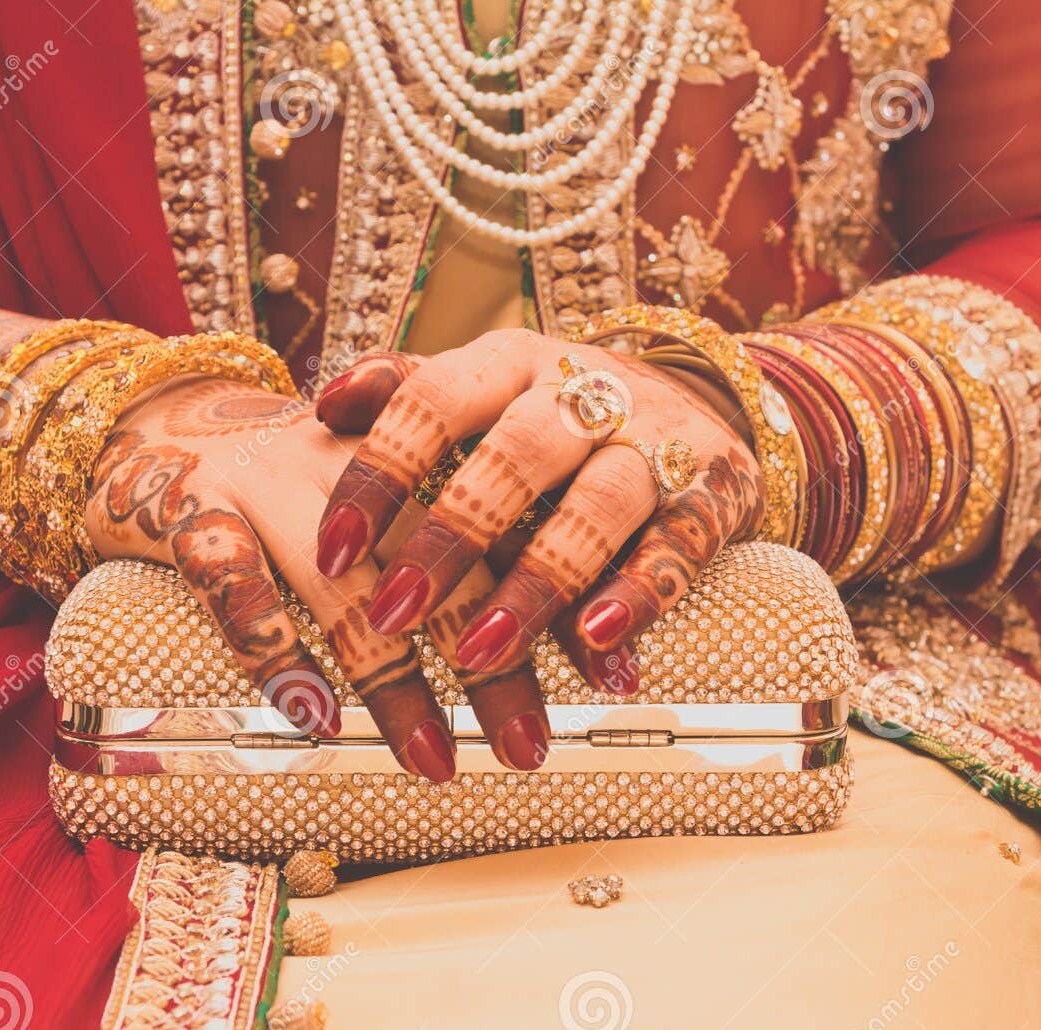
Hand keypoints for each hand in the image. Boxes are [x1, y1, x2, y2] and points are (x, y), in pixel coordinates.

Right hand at [84, 377, 555, 779]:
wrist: (156, 421)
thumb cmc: (290, 486)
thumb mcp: (380, 494)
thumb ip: (456, 547)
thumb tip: (563, 641)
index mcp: (407, 448)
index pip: (504, 527)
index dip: (558, 605)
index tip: (610, 677)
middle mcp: (347, 458)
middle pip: (440, 563)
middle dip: (492, 664)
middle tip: (528, 746)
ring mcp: (266, 483)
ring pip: (346, 587)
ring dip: (395, 682)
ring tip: (434, 758)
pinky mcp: (191, 508)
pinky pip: (237, 587)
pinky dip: (276, 653)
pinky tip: (315, 715)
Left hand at [314, 330, 763, 674]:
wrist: (700, 402)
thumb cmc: (553, 414)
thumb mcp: (481, 389)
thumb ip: (406, 394)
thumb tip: (328, 404)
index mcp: (510, 363)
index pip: (436, 402)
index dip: (381, 475)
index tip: (333, 550)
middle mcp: (583, 391)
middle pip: (517, 455)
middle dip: (450, 540)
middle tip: (392, 617)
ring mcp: (654, 441)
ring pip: (600, 504)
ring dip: (539, 583)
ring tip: (483, 654)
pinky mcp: (712, 493)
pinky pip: (679, 546)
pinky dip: (640, 596)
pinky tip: (600, 647)